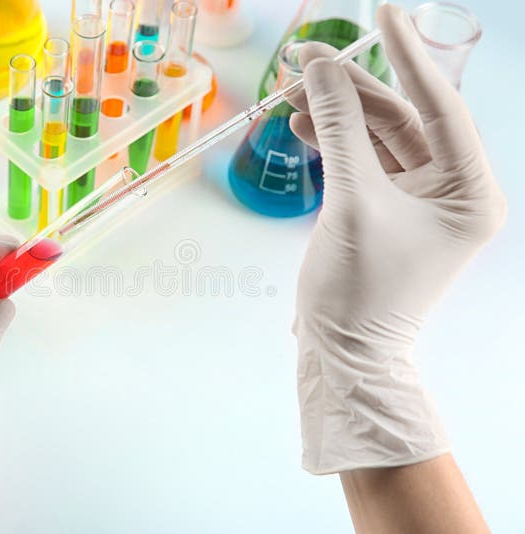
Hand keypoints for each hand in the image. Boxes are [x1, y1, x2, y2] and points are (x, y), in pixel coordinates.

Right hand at [288, 5, 505, 473]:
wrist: (342, 353)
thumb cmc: (359, 289)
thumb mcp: (352, 201)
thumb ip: (339, 129)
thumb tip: (322, 68)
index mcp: (469, 191)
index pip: (439, 106)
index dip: (408, 57)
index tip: (385, 14)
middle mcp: (451, 192)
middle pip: (402, 120)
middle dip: (353, 90)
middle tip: (309, 57)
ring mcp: (417, 203)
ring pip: (376, 140)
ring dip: (336, 115)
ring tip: (294, 92)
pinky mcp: (385, 212)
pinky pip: (362, 164)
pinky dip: (333, 144)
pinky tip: (303, 125)